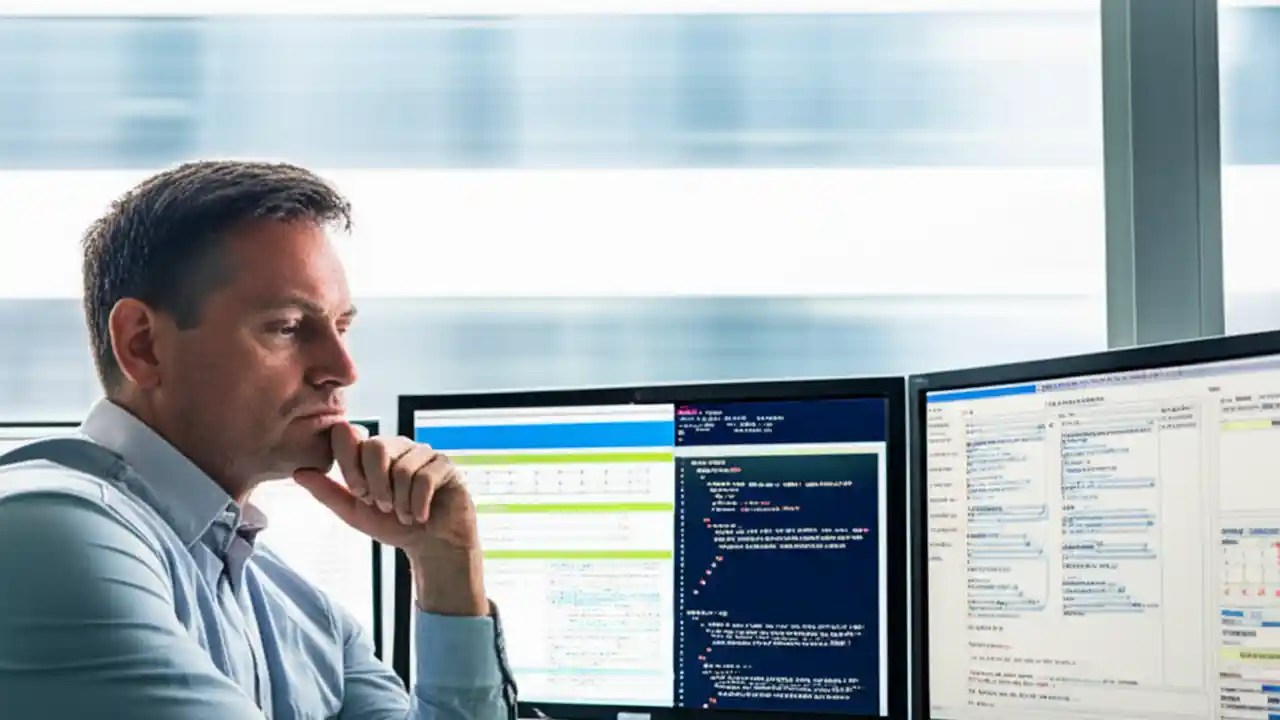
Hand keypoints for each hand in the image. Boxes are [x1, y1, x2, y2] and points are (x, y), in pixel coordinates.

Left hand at [293, 422, 486, 615]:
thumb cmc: (393, 526)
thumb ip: (327, 491)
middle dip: (375, 486)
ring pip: (402, 468)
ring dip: (399, 502)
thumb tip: (297, 471)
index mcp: (373, 451)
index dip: (351, 466)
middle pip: (376, 447)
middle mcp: (399, 446)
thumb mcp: (353, 512)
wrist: (429, 545)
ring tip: (404, 514)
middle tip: (383, 506)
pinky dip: (417, 505)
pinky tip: (420, 516)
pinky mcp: (445, 466)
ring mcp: (424, 453)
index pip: (352, 435)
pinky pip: (425, 479)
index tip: (359, 493)